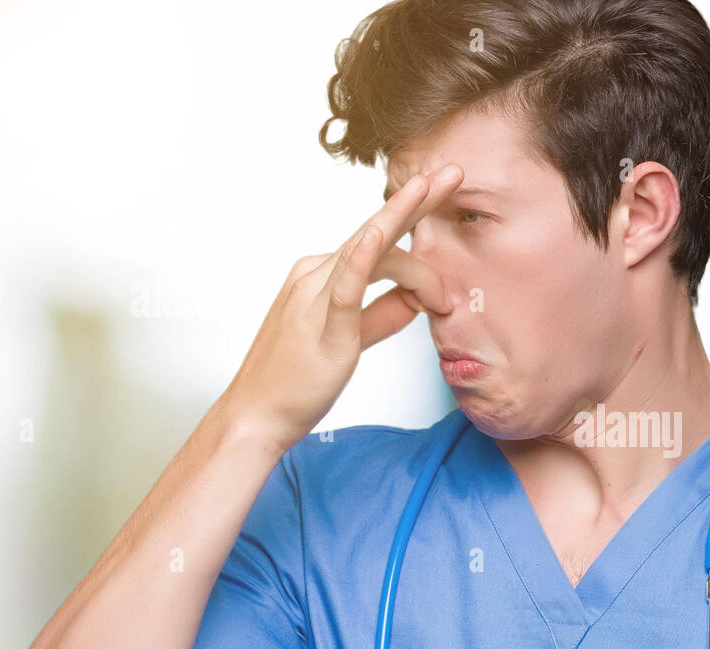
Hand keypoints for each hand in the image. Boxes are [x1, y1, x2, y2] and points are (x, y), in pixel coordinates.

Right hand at [221, 162, 464, 452]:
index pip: (376, 240)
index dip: (413, 217)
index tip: (442, 194)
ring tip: (438, 207)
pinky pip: (345, 287)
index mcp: (322, 276)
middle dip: (417, 201)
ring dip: (410, 230)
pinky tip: (377, 235)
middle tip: (453, 173)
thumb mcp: (351, 341)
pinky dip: (361, 258)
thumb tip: (417, 300)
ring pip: (370, 251)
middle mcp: (316, 275)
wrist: (256, 414)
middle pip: (376, 230)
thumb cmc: (298, 381)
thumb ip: (383, 317)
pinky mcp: (321, 326)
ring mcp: (315, 297)